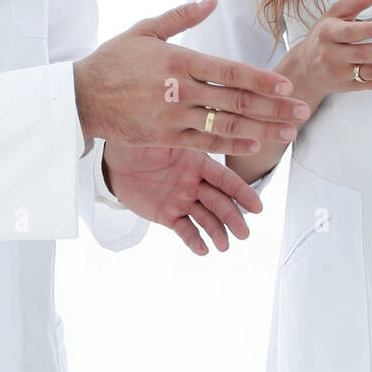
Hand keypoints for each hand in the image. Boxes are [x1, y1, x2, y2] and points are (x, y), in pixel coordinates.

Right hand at [74, 0, 309, 152]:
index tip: (287, 86)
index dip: (262, 80)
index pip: (230, 71)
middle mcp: (180, 90)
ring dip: (262, 128)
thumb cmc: (113, 60)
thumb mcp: (145, 29)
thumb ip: (182, 16)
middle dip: (274, 107)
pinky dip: (232, 145)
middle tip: (302, 111)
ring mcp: (172, 117)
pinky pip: (204, 143)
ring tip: (289, 131)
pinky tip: (256, 144)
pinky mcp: (165, 137)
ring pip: (226, 125)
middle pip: (236, 101)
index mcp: (179, 60)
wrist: (80, 96)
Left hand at [102, 140, 261, 255]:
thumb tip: (199, 121)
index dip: (242, 192)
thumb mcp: (160, 136)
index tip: (257, 206)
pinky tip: (203, 250)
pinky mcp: (169, 215)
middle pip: (220, 202)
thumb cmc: (138, 142)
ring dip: (217, 232)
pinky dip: (194, 240)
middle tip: (244, 233)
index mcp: (198, 162)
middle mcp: (195, 183)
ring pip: (205, 218)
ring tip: (224, 246)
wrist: (114, 161)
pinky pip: (184, 229)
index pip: (225, 179)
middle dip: (233, 217)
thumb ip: (181, 135)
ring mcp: (183, 200)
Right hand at [288, 0, 371, 106]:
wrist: (305, 70)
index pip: (350, 33)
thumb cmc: (322, 39)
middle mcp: (335, 55)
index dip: (370, 30)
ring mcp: (344, 74)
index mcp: (329, 34)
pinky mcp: (353, 87)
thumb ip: (358, 0)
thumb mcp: (334, 14)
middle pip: (366, 54)